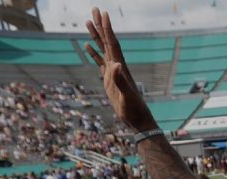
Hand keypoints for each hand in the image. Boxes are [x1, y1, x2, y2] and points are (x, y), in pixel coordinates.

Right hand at [85, 9, 156, 130]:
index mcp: (120, 67)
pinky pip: (100, 62)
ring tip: (88, 21)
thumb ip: (120, 81)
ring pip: (103, 49)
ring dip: (96, 35)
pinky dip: (94, 53)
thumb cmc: (133, 109)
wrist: (138, 119)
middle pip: (107, 41)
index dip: (107, 29)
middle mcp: (117, 66)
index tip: (103, 13)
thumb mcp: (126, 96)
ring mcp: (113, 72)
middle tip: (94, 9)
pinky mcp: (110, 79)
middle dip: (101, 25)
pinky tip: (88, 46)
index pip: (112, 44)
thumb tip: (115, 65)